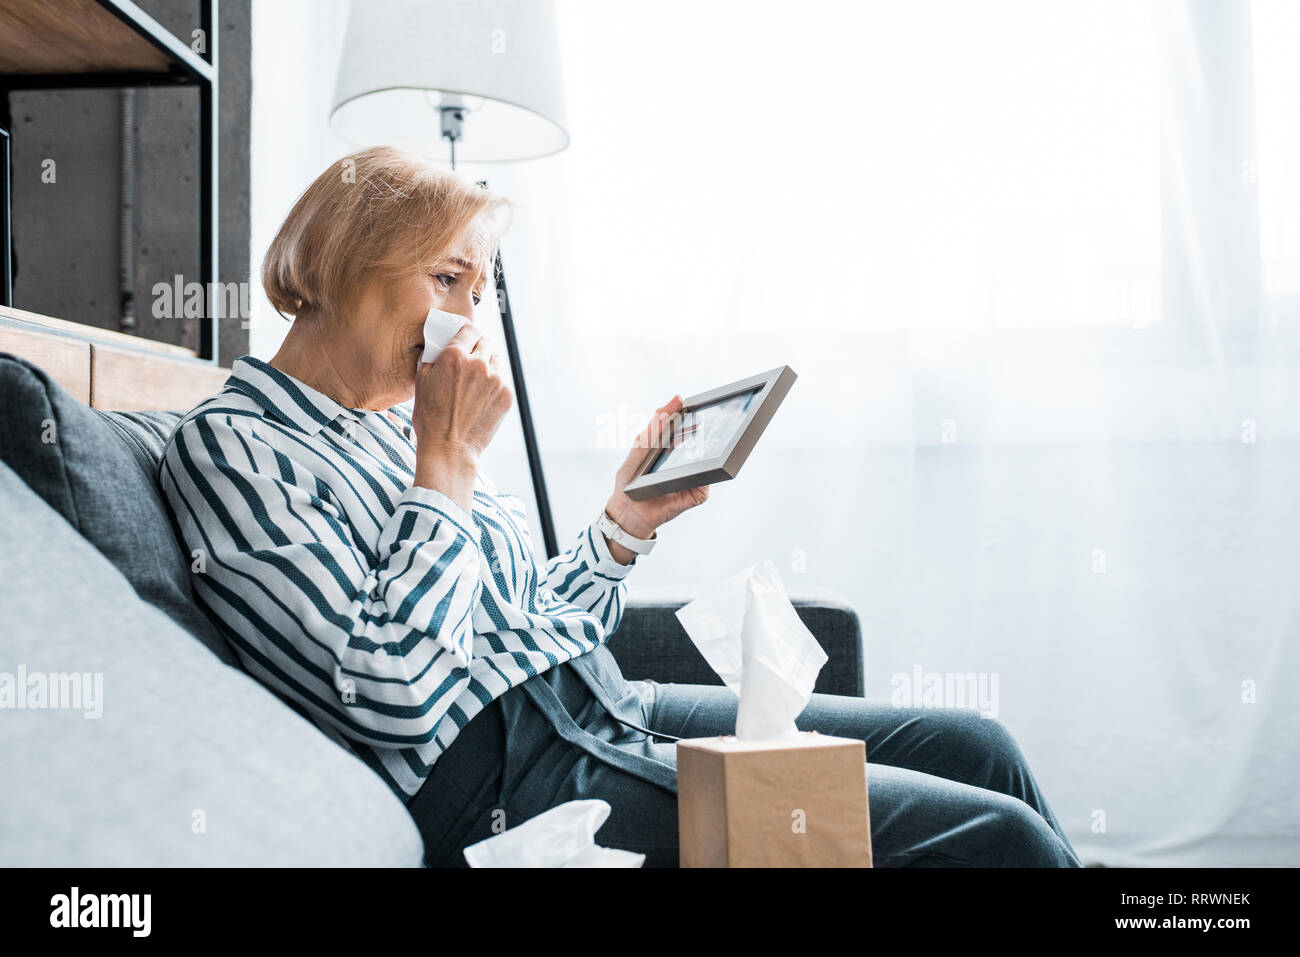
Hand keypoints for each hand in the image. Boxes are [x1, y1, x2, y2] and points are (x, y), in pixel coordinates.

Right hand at [411, 322, 512, 511]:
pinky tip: (482, 396)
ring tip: (476, 379)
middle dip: (478, 347)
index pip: (470, 330)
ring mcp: (495, 380)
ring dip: (488, 364)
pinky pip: (502, 379)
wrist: (450, 448)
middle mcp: (478, 364)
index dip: (466, 334)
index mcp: (454, 356)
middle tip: (471, 359)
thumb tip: (439, 346)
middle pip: (486, 342)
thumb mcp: (421, 381)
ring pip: (496, 359)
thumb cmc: (431, 418)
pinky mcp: (506, 395)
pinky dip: (494, 383)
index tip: (465, 340)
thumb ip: (433, 358)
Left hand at [602, 395, 709, 560]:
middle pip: (698, 439)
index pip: (682, 425)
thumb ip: (652, 430)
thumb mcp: (638, 449)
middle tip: (697, 414)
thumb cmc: (630, 480)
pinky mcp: (695, 495)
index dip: (684, 413)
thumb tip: (668, 408)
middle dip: (699, 427)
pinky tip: (696, 465)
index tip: (682, 401)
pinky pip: (704, 485)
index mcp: (668, 445)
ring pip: (707, 460)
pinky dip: (702, 476)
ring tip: (700, 434)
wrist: (627, 511)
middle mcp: (683, 459)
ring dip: (705, 448)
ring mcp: (691, 476)